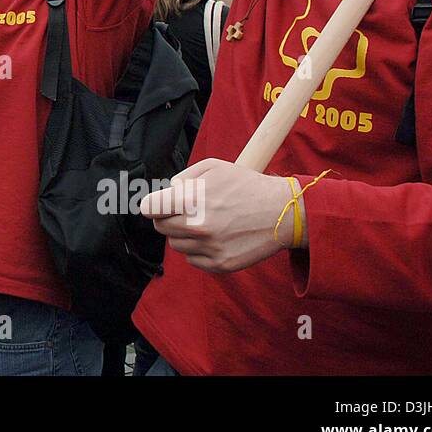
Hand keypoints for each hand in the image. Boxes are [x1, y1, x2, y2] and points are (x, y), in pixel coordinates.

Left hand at [140, 157, 298, 272]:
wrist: (282, 212)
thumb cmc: (246, 186)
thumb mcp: (213, 167)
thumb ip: (183, 178)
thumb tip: (167, 192)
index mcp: (192, 201)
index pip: (149, 209)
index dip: (152, 205)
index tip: (157, 205)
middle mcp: (198, 227)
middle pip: (160, 227)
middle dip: (168, 217)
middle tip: (185, 211)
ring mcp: (209, 248)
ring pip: (176, 245)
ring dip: (183, 234)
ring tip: (205, 222)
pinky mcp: (220, 264)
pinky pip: (192, 259)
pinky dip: (198, 250)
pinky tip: (214, 237)